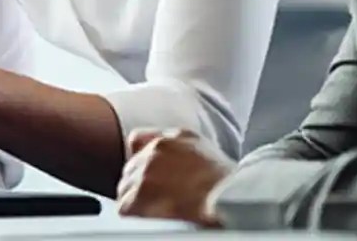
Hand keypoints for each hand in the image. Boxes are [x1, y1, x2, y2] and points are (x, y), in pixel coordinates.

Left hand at [116, 128, 234, 226]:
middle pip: (130, 167)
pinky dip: (134, 214)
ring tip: (156, 210)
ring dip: (135, 199)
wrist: (231, 200)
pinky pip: (125, 206)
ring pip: (125, 187)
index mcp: (173, 138)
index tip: (144, 170)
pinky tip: (150, 218)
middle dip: (139, 182)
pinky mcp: (139, 196)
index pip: (137, 139)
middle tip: (156, 198)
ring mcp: (145, 172)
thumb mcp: (207, 151)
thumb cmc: (229, 184)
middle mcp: (155, 150)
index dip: (139, 157)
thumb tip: (173, 160)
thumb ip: (182, 147)